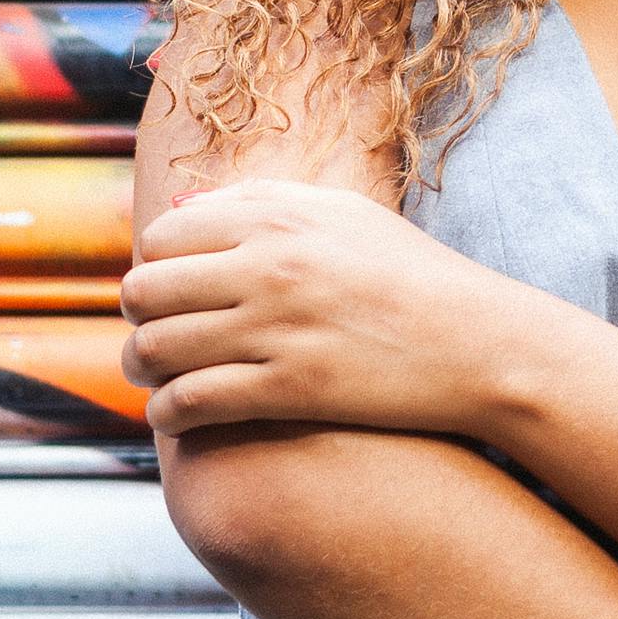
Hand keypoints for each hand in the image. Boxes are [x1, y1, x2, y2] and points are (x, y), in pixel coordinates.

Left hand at [121, 180, 549, 441]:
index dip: (154, 268)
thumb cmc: (413, 276)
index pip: (162, 237)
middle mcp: (267, 265)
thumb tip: (182, 206)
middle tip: (153, 339)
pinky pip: (190, 402)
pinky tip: (177, 418)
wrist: (478, 343)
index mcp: (276, 217)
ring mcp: (276, 328)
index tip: (167, 293)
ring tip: (158, 381)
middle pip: (144, 291)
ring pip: (155, 349)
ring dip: (143, 370)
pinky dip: (168, 414)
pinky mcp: (289, 389)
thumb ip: (263, 200)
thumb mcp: (344, 214)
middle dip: (139, 319)